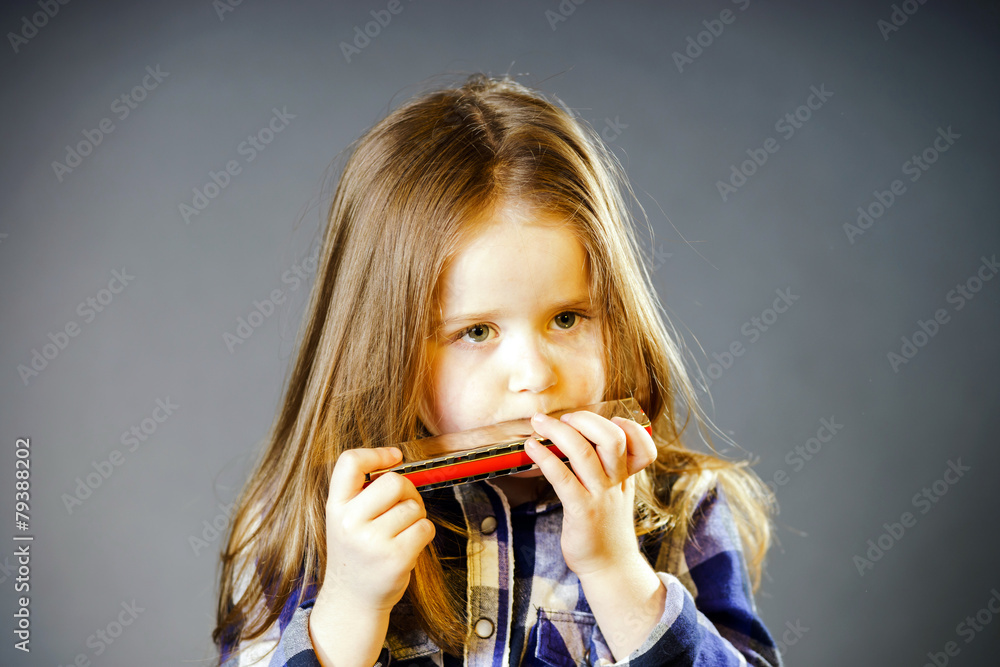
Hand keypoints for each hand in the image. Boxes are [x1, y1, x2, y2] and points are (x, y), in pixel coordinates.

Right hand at [315, 447, 435, 615]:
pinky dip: (423, 533)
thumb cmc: (357, 553)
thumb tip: (396, 459)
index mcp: (335, 507)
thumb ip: (361, 493)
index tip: (394, 457)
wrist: (353, 600)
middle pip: (394, 481)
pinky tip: (408, 546)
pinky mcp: (396, 557)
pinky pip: (425, 527)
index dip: (376, 453)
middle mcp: (350, 522)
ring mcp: (372, 541)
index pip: (350, 462)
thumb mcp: (344, 519)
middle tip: (403, 507)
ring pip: (413, 506)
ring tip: (400, 533)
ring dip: (415, 517)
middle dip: (408, 490)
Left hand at [523, 410, 656, 577]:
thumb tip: (577, 436)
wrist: (609, 568)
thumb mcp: (615, 494)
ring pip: (585, 452)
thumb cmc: (605, 527)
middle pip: (613, 438)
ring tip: (539, 423)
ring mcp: (600, 497)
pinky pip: (563, 478)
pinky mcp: (581, 512)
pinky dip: (545, 458)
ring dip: (558, 431)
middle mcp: (617, 483)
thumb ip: (606, 468)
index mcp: (627, 476)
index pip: (643, 445)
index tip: (612, 420)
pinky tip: (531, 448)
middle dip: (586, 419)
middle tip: (565, 417)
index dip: (631, 428)